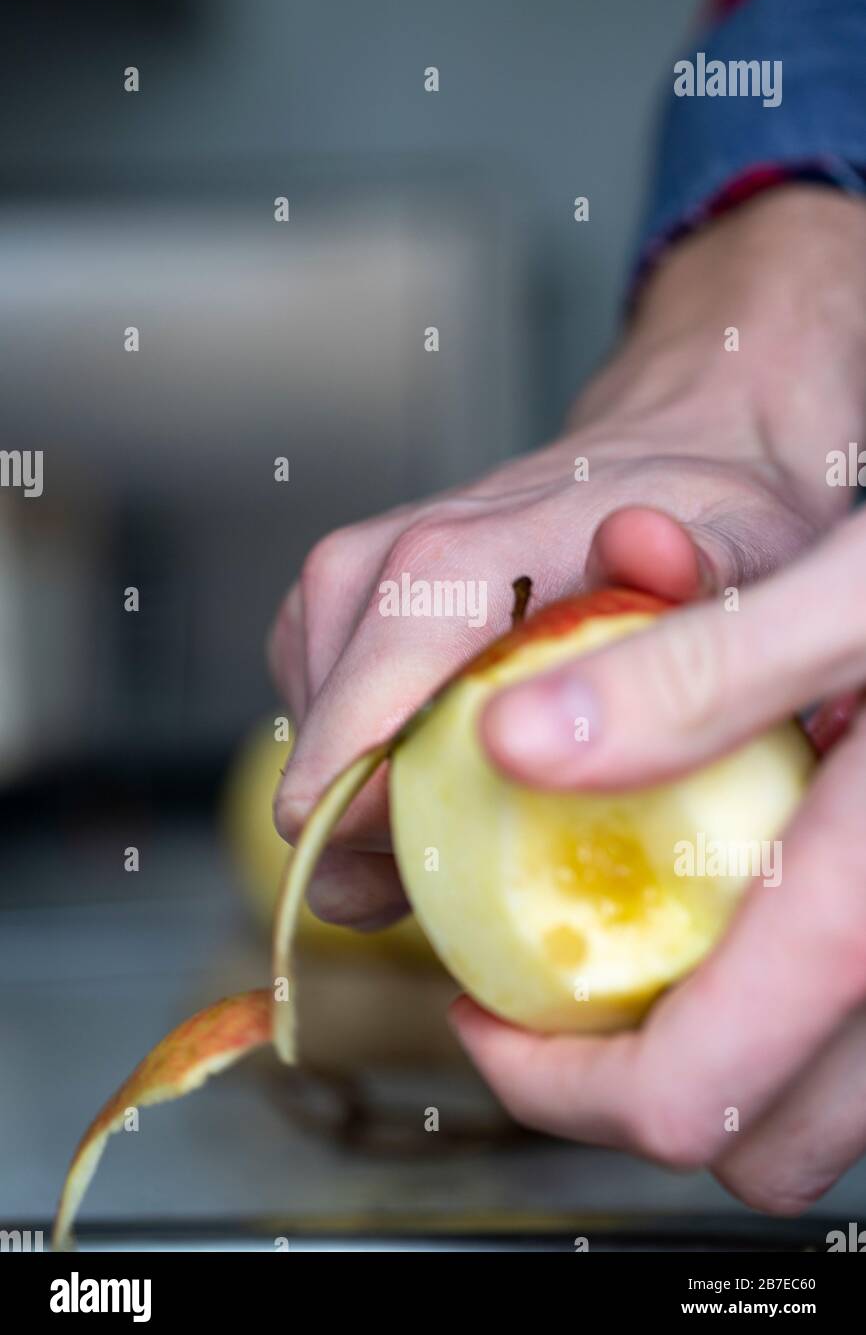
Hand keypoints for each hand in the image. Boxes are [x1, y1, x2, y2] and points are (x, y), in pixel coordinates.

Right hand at [269, 187, 864, 934]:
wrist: (673, 450)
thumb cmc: (708, 518)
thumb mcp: (742, 559)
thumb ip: (692, 590)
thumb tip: (610, 601)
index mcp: (438, 576)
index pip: (339, 773)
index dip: (396, 866)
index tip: (489, 883)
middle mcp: (364, 576)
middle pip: (321, 796)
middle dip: (405, 851)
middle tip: (523, 841)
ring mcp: (335, 593)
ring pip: (318, 780)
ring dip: (399, 817)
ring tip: (512, 785)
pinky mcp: (325, 616)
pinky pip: (325, 744)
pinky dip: (388, 776)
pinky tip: (472, 754)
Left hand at [459, 510, 865, 1213]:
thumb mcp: (847, 601)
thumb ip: (693, 675)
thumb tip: (514, 742)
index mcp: (860, 920)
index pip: (681, 1098)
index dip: (549, 1083)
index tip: (486, 1011)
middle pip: (755, 1144)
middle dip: (629, 1091)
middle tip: (559, 996)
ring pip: (820, 1118)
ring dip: (719, 1069)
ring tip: (647, 963)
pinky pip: (862, 1057)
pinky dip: (794, 1030)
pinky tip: (755, 928)